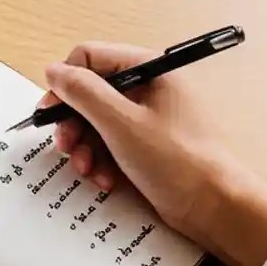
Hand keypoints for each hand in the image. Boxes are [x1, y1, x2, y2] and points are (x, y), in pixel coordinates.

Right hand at [43, 42, 266, 265]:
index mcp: (150, 69)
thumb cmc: (177, 161)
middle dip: (73, 122)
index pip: (91, 57)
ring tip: (87, 168)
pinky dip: (101, 160)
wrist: (215, 207)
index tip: (51, 112)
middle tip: (65, 145)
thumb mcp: (121, 123)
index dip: (66, 83)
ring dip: (84, 146)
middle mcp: (149, 87)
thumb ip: (83, 92)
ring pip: (96, 120)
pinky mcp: (148, 143)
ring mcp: (149, 116)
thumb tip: (53, 70)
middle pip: (90, 92)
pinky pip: (110, 142)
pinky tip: (105, 179)